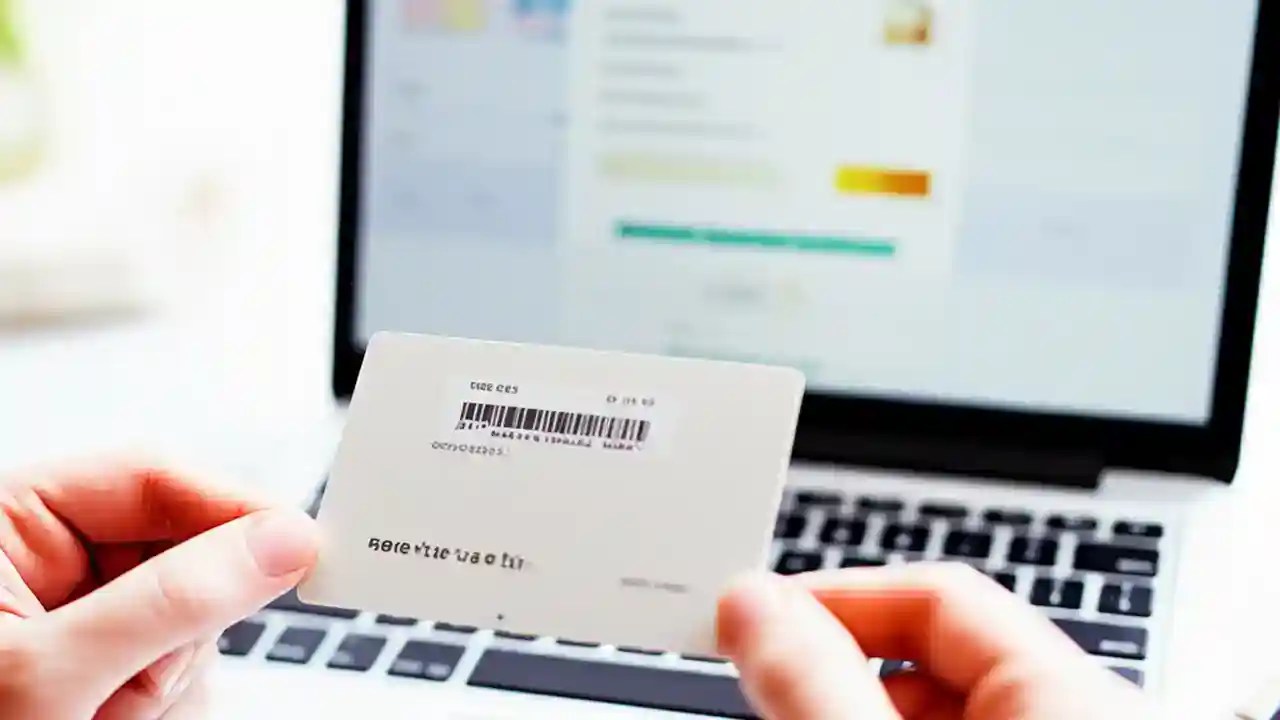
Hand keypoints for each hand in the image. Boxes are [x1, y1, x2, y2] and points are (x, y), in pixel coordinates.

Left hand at [0, 460, 319, 719]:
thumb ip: (172, 601)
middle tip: (135, 682)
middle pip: (186, 555)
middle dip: (179, 630)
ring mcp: (85, 619)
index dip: (230, 507)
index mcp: (11, 524)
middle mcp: (50, 563)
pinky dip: (164, 706)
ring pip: (194, 623)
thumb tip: (279, 541)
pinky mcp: (108, 668)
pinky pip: (184, 670)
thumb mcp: (52, 674)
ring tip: (98, 719)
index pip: (151, 479)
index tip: (296, 543)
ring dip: (166, 683)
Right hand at [718, 564, 1154, 719]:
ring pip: (937, 712)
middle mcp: (1079, 718)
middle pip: (934, 656)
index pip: (938, 593)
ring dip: (856, 708)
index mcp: (1073, 696)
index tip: (754, 617)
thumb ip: (816, 683)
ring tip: (796, 719)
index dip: (835, 594)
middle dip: (838, 667)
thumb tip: (750, 606)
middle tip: (766, 689)